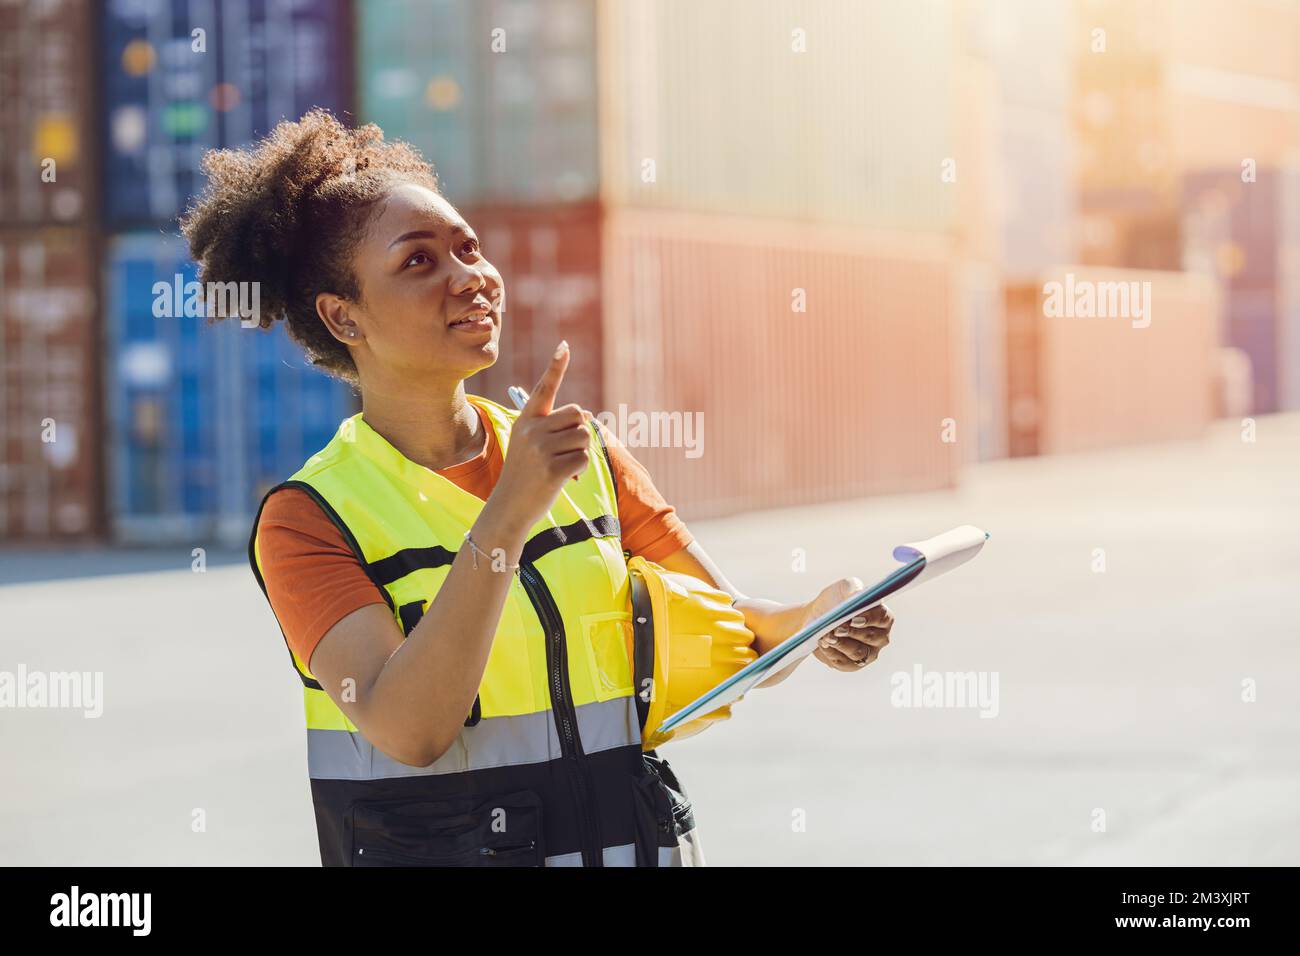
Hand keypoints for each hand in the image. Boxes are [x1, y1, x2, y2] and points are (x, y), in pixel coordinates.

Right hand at [490, 341, 590, 529]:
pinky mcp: (553, 469)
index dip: (555, 367)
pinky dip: (580, 469)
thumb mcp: (529, 444)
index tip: (564, 346)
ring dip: (580, 452)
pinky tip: (564, 478)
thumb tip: (584, 415)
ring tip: (561, 465)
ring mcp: (541, 449)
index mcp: (525, 420)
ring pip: (584, 436)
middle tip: (563, 450)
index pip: (544, 389)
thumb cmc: (524, 474)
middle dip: (578, 431)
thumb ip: (551, 427)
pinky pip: (583, 458)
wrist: (508, 508)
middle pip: (578, 414)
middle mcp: (531, 430)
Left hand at [804, 578, 893, 672]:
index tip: (853, 618)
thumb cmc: (836, 600)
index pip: (883, 619)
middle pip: (870, 638)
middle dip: (851, 633)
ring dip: (840, 644)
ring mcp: (867, 653)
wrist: (816, 616)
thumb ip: (853, 589)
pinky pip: (843, 663)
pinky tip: (822, 643)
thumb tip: (857, 596)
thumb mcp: (844, 588)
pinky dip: (831, 652)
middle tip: (836, 628)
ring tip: (825, 635)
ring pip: (857, 652)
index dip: (869, 619)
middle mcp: (879, 637)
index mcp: (882, 617)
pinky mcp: (851, 665)